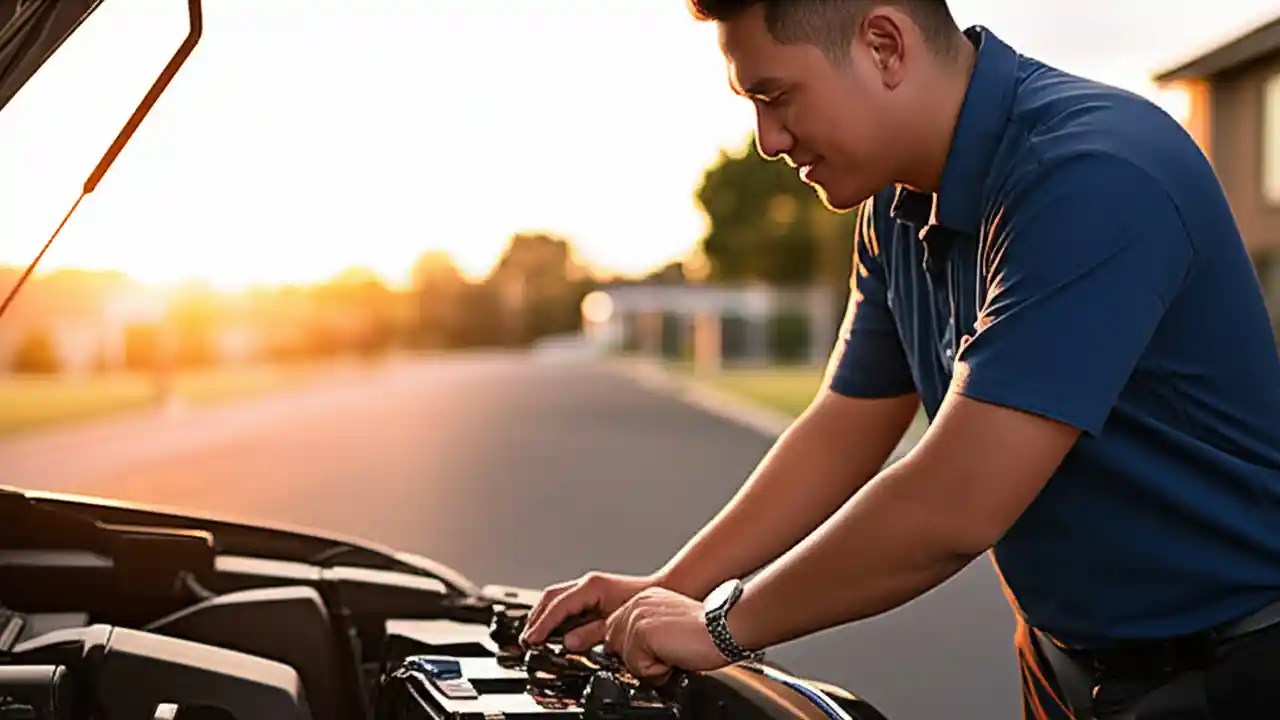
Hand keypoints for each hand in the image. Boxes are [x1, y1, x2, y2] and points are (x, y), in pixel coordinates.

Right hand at [521, 571, 661, 650]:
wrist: (667, 590)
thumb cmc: (647, 602)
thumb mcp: (617, 622)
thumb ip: (592, 633)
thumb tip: (568, 643)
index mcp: (592, 586)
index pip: (558, 605)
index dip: (543, 624)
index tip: (533, 639)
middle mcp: (587, 583)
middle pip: (550, 598)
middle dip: (536, 619)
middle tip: (527, 640)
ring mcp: (588, 587)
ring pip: (555, 599)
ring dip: (542, 616)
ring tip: (534, 635)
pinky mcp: (591, 594)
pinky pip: (565, 602)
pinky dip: (554, 615)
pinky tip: (552, 628)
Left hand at [604, 587, 727, 679]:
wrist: (724, 629)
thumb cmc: (709, 632)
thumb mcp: (672, 626)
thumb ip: (649, 632)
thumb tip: (635, 652)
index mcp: (645, 600)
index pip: (616, 629)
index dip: (631, 649)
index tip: (654, 654)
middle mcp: (638, 604)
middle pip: (614, 643)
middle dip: (636, 657)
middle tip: (666, 655)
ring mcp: (637, 616)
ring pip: (624, 657)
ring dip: (647, 665)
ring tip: (672, 655)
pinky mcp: (641, 631)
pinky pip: (636, 666)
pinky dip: (655, 671)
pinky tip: (673, 657)